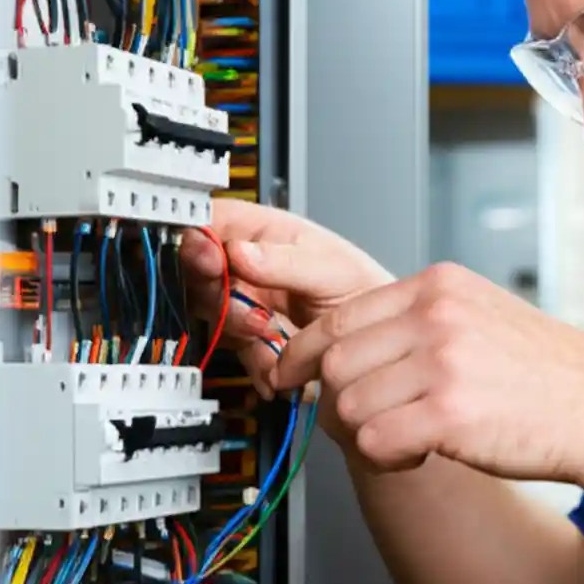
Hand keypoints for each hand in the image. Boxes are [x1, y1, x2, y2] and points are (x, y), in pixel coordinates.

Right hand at [180, 199, 393, 397]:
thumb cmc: (367, 292)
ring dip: (237, 328)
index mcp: (266, 233)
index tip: (207, 257)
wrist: (383, 346)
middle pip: (201, 271)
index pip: (213, 221)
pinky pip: (235, 353)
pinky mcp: (253, 342)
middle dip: (219, 291)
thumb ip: (285, 260)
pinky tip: (278, 361)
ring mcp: (248, 304)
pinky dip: (255, 362)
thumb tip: (240, 250)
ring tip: (269, 332)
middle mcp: (250, 266)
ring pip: (213, 314)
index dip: (200, 237)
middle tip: (247, 305)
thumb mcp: (332, 269)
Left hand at [269, 261, 583, 481]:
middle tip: (347, 420)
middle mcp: (438, 316)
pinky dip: (387, 457)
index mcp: (439, 287)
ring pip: (351, 404)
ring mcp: (444, 363)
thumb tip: (346, 344)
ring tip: (406, 436)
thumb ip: (418, 320)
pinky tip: (420, 453)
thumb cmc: (544, 373)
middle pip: (337, 360)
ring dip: (368, 431)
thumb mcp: (480, 315)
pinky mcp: (450, 414)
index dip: (304, 351)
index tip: (288, 374)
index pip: (342, 313)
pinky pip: (376, 442)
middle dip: (333, 398)